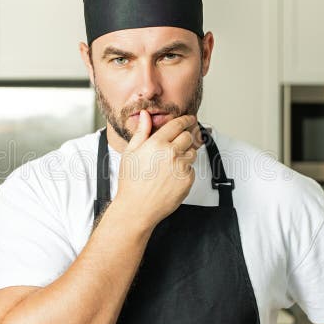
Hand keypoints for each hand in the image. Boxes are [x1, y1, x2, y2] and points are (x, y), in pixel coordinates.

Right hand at [115, 111, 199, 226]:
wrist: (137, 208)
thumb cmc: (131, 182)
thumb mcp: (131, 153)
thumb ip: (142, 132)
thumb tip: (145, 115)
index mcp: (157, 143)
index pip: (177, 124)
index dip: (185, 120)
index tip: (189, 119)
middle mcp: (171, 153)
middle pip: (188, 136)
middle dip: (184, 138)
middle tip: (175, 146)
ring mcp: (181, 167)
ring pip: (192, 153)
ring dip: (185, 154)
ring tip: (169, 165)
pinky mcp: (187, 180)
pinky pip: (191, 169)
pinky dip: (184, 171)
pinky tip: (170, 178)